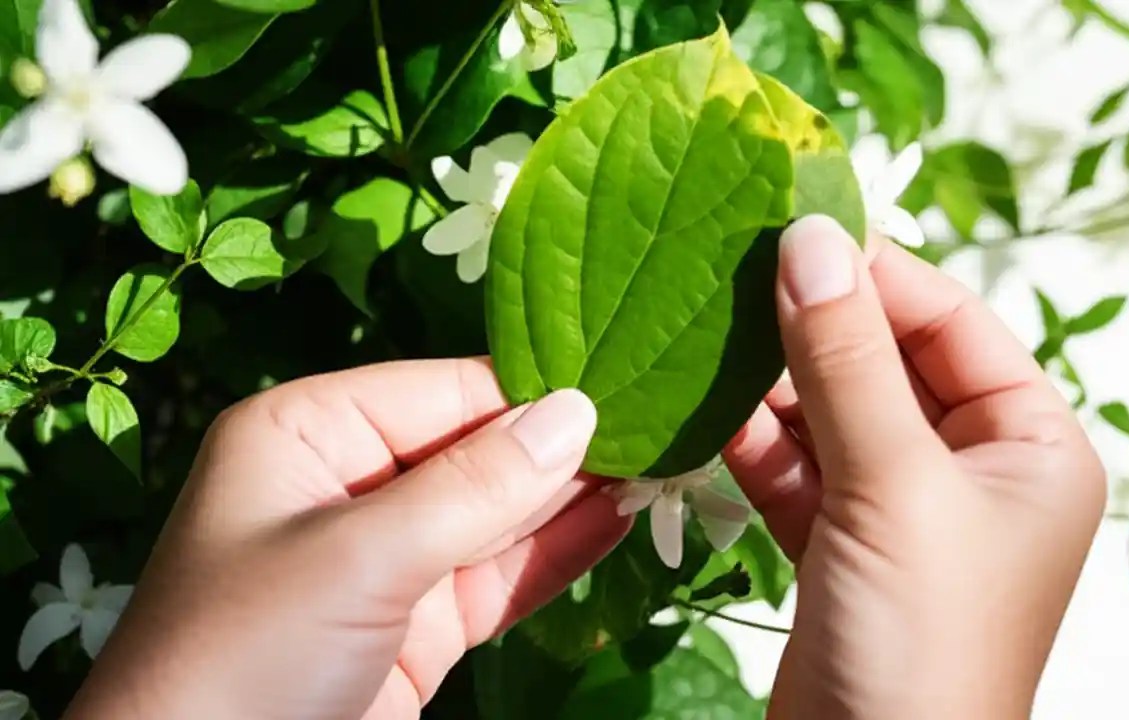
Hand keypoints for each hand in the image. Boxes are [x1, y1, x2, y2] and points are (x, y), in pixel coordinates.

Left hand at [64, 359, 630, 719]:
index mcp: (307, 433)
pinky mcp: (418, 628)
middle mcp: (348, 484)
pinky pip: (498, 577)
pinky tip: (619, 522)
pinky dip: (555, 555)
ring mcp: (387, 561)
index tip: (627, 377)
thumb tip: (576, 412)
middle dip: (563, 443)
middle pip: (477, 449)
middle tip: (666, 418)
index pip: (444, 392)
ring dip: (572, 498)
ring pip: (497, 515)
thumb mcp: (357, 558)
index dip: (534, 391)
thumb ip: (472, 488)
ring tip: (664, 462)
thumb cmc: (246, 658)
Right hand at [723, 216, 1105, 718]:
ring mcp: (902, 507)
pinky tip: (704, 409)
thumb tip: (810, 239)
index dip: (873, 271)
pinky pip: (796, 468)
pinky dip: (752, 442)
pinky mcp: (841, 545)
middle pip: (884, 361)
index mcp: (1031, 443)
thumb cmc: (922, 642)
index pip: (949, 320)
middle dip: (811, 324)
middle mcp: (973, 468)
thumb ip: (848, 361)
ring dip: (771, 381)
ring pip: (831, 414)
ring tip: (705, 331)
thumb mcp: (893, 486)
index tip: (790, 226)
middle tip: (732, 271)